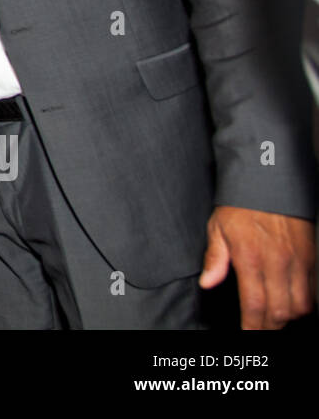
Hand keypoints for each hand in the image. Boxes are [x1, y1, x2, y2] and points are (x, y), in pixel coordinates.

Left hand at [200, 205, 314, 328]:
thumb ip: (215, 258)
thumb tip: (208, 282)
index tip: (247, 333)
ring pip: (301, 305)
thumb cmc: (241, 204)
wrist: (269, 182)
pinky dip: (303, 302)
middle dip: (270, 326)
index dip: (252, 326)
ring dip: (288, 317)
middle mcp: (277, 262)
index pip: (254, 304)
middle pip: (280, 311)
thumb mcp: (217, 228)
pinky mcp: (310, 256)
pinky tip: (291, 303)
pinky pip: (311, 289)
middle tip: (260, 330)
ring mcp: (297, 261)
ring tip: (275, 319)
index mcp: (251, 258)